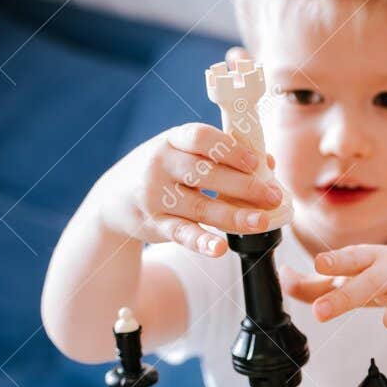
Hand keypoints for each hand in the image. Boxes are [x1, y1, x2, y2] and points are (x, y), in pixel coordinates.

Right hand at [93, 123, 281, 254]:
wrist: (113, 199)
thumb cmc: (162, 171)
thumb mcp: (181, 153)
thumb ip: (220, 156)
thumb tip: (268, 163)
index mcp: (171, 140)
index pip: (200, 138)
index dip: (230, 149)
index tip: (255, 162)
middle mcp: (160, 165)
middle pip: (206, 174)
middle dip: (244, 186)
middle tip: (272, 196)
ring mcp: (155, 196)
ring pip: (200, 207)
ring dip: (234, 216)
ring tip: (261, 221)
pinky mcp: (154, 224)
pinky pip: (181, 234)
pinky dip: (202, 242)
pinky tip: (220, 247)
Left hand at [281, 245, 386, 347]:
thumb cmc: (382, 277)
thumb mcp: (350, 277)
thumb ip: (314, 284)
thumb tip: (281, 278)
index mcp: (370, 261)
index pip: (351, 259)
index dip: (335, 261)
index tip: (318, 263)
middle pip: (372, 280)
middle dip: (348, 295)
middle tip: (321, 311)